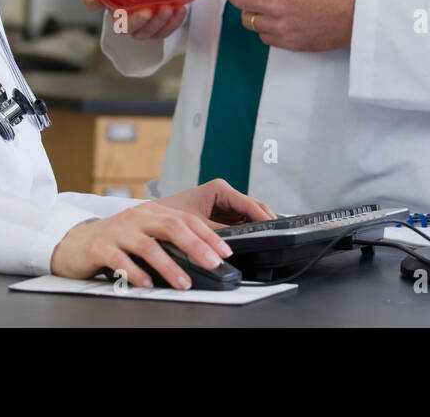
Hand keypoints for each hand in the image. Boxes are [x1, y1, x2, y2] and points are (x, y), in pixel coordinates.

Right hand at [49, 200, 234, 288]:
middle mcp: (137, 218)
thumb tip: (202, 257)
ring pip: (148, 245)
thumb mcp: (144, 234)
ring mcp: (118, 231)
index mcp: (152, 213)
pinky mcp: (100, 247)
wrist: (75, 243)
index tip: (224, 252)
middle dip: (196, 246)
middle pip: (172, 226)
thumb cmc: (115, 240)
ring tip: (183, 282)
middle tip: (213, 263)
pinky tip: (147, 284)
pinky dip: (136, 273)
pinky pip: (120, 260)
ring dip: (169, 266)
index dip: (207, 235)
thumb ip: (167, 240)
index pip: (186, 219)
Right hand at [82, 0, 188, 39]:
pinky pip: (163, 32)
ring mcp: (140, 26)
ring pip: (145, 32)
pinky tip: (179, 10)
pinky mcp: (157, 29)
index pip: (93, 1)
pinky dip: (172, 24)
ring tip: (166, 8)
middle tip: (144, 11)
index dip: (91, 0)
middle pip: (122, 26)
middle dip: (134, 21)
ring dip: (156, 23)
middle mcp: (122, 16)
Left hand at [154, 178, 276, 228]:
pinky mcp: (222, 216)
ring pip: (249, 216)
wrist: (153, 219)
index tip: (273, 227)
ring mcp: (224, 205)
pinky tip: (254, 239)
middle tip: (277, 234)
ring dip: (257, 226)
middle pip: (253, 208)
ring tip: (268, 238)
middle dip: (264, 220)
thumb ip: (217, 232)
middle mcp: (224, 194)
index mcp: (219, 189)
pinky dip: (248, 230)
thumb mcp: (196, 224)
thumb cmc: (169, 215)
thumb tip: (235, 240)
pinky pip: (241, 223)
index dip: (263, 216)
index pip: (249, 203)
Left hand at [203, 0, 357, 51]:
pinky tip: (277, 19)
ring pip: (249, 19)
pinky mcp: (286, 42)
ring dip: (251, 10)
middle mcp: (274, 6)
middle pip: (238, 0)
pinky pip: (263, 35)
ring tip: (264, 3)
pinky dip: (265, 27)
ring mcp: (279, 26)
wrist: (354, 17)